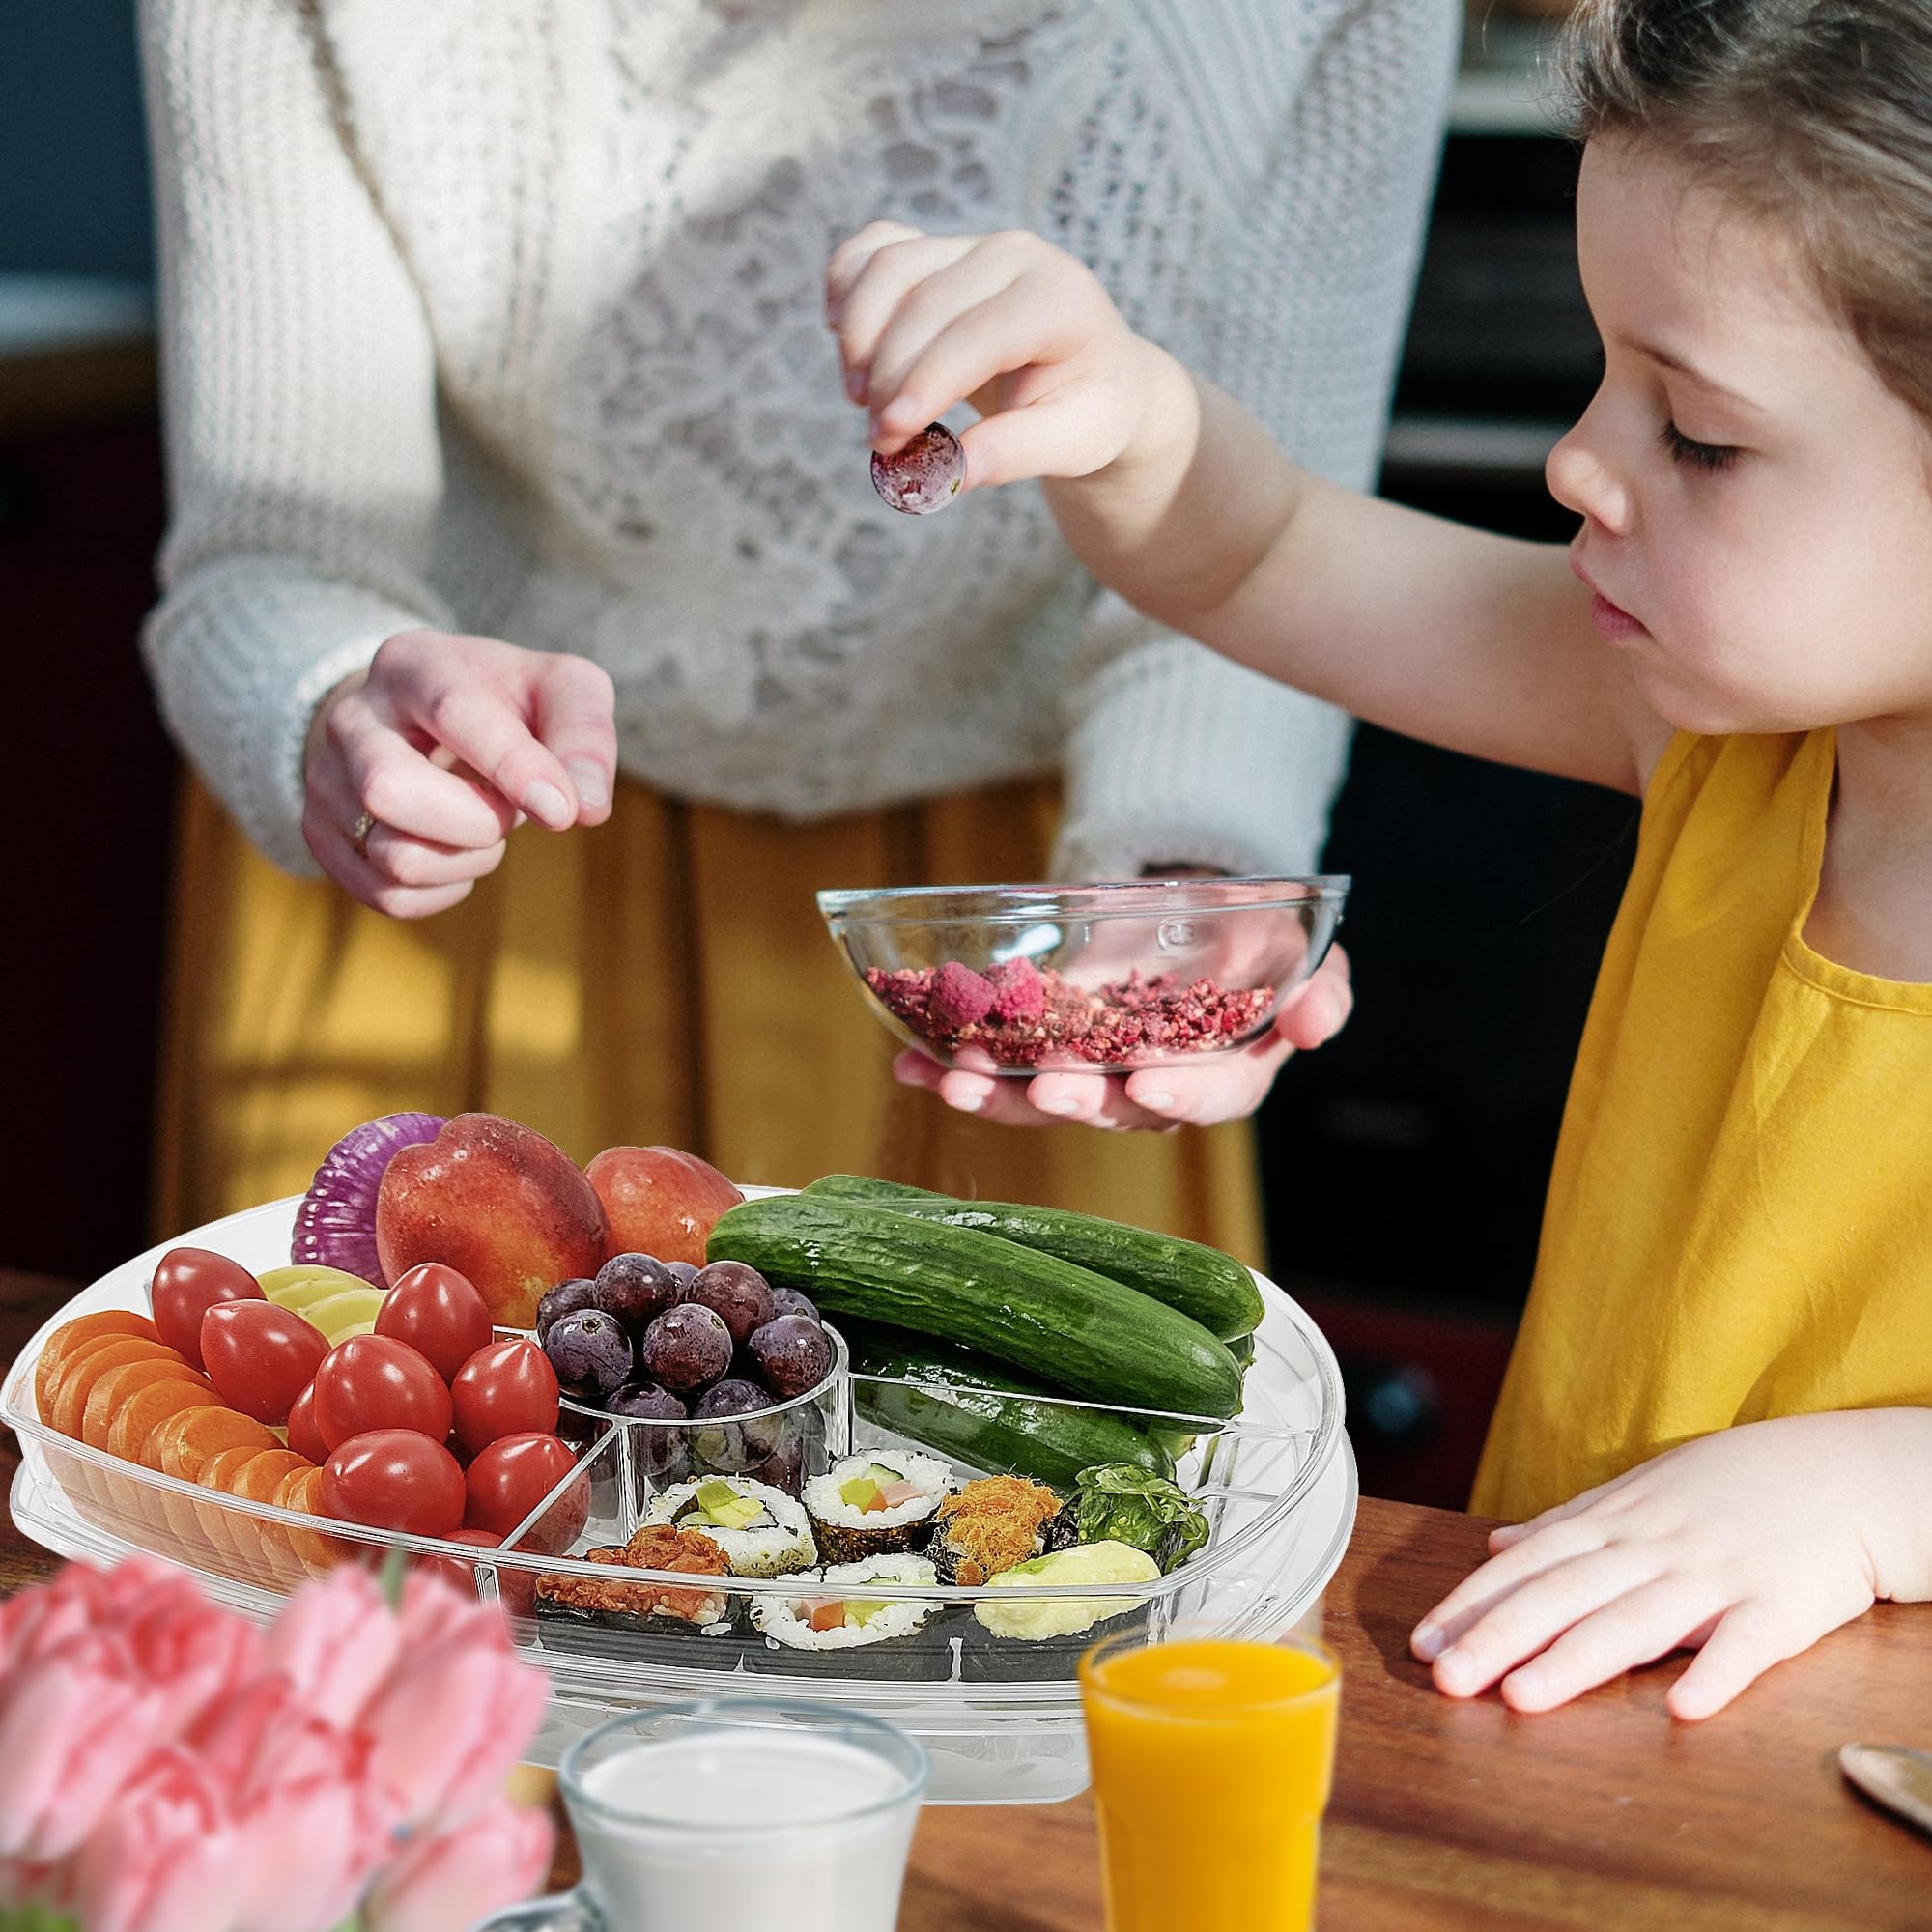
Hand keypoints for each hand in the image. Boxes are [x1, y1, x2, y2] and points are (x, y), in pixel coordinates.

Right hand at [303, 629, 616, 916]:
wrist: (422, 719)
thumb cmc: (508, 703)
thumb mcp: (560, 690)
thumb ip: (584, 736)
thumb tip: (587, 808)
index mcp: (413, 664)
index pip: (454, 713)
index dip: (512, 767)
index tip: (562, 813)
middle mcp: (353, 716)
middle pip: (390, 790)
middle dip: (474, 822)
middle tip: (507, 810)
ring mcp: (325, 778)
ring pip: (394, 856)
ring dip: (468, 860)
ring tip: (483, 825)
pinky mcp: (322, 834)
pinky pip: (388, 895)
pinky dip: (443, 890)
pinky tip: (456, 854)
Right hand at [825, 221, 1154, 487]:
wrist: (1092, 372)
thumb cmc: (1086, 410)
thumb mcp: (1073, 443)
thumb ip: (1016, 454)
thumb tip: (953, 473)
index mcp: (1059, 299)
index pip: (979, 333)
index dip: (927, 381)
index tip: (890, 434)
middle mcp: (1015, 255)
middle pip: (925, 303)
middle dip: (889, 375)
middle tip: (880, 441)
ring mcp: (972, 243)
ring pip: (889, 268)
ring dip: (859, 336)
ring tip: (860, 399)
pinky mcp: (939, 247)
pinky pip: (874, 248)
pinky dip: (846, 285)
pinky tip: (840, 337)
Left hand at [894, 943, 1352, 1130]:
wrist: (1194, 912)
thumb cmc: (1257, 941)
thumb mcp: (1300, 953)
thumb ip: (1321, 991)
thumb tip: (1313, 1022)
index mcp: (1223, 1076)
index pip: (1208, 1098)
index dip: (1178, 1094)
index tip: (1146, 1082)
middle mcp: (1153, 1089)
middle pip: (1112, 1109)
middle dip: (1071, 1099)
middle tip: (1042, 1085)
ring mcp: (1092, 1075)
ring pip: (1044, 1100)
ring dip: (998, 1094)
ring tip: (955, 1077)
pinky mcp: (1045, 1053)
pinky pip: (1002, 1072)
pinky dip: (956, 1069)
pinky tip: (911, 1063)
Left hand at [1411, 1409, 1931, 1719]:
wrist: (1838, 1472)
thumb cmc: (1728, 1486)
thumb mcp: (1639, 1491)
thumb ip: (1568, 1523)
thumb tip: (1497, 1544)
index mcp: (1617, 1521)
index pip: (1530, 1565)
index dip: (1475, 1602)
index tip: (1425, 1640)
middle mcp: (1654, 1546)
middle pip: (1565, 1595)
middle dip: (1499, 1636)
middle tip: (1445, 1680)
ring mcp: (1716, 1575)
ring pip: (1635, 1621)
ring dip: (1577, 1660)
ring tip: (1522, 1697)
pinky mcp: (1782, 1606)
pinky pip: (1746, 1644)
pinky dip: (1716, 1673)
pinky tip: (1683, 1710)